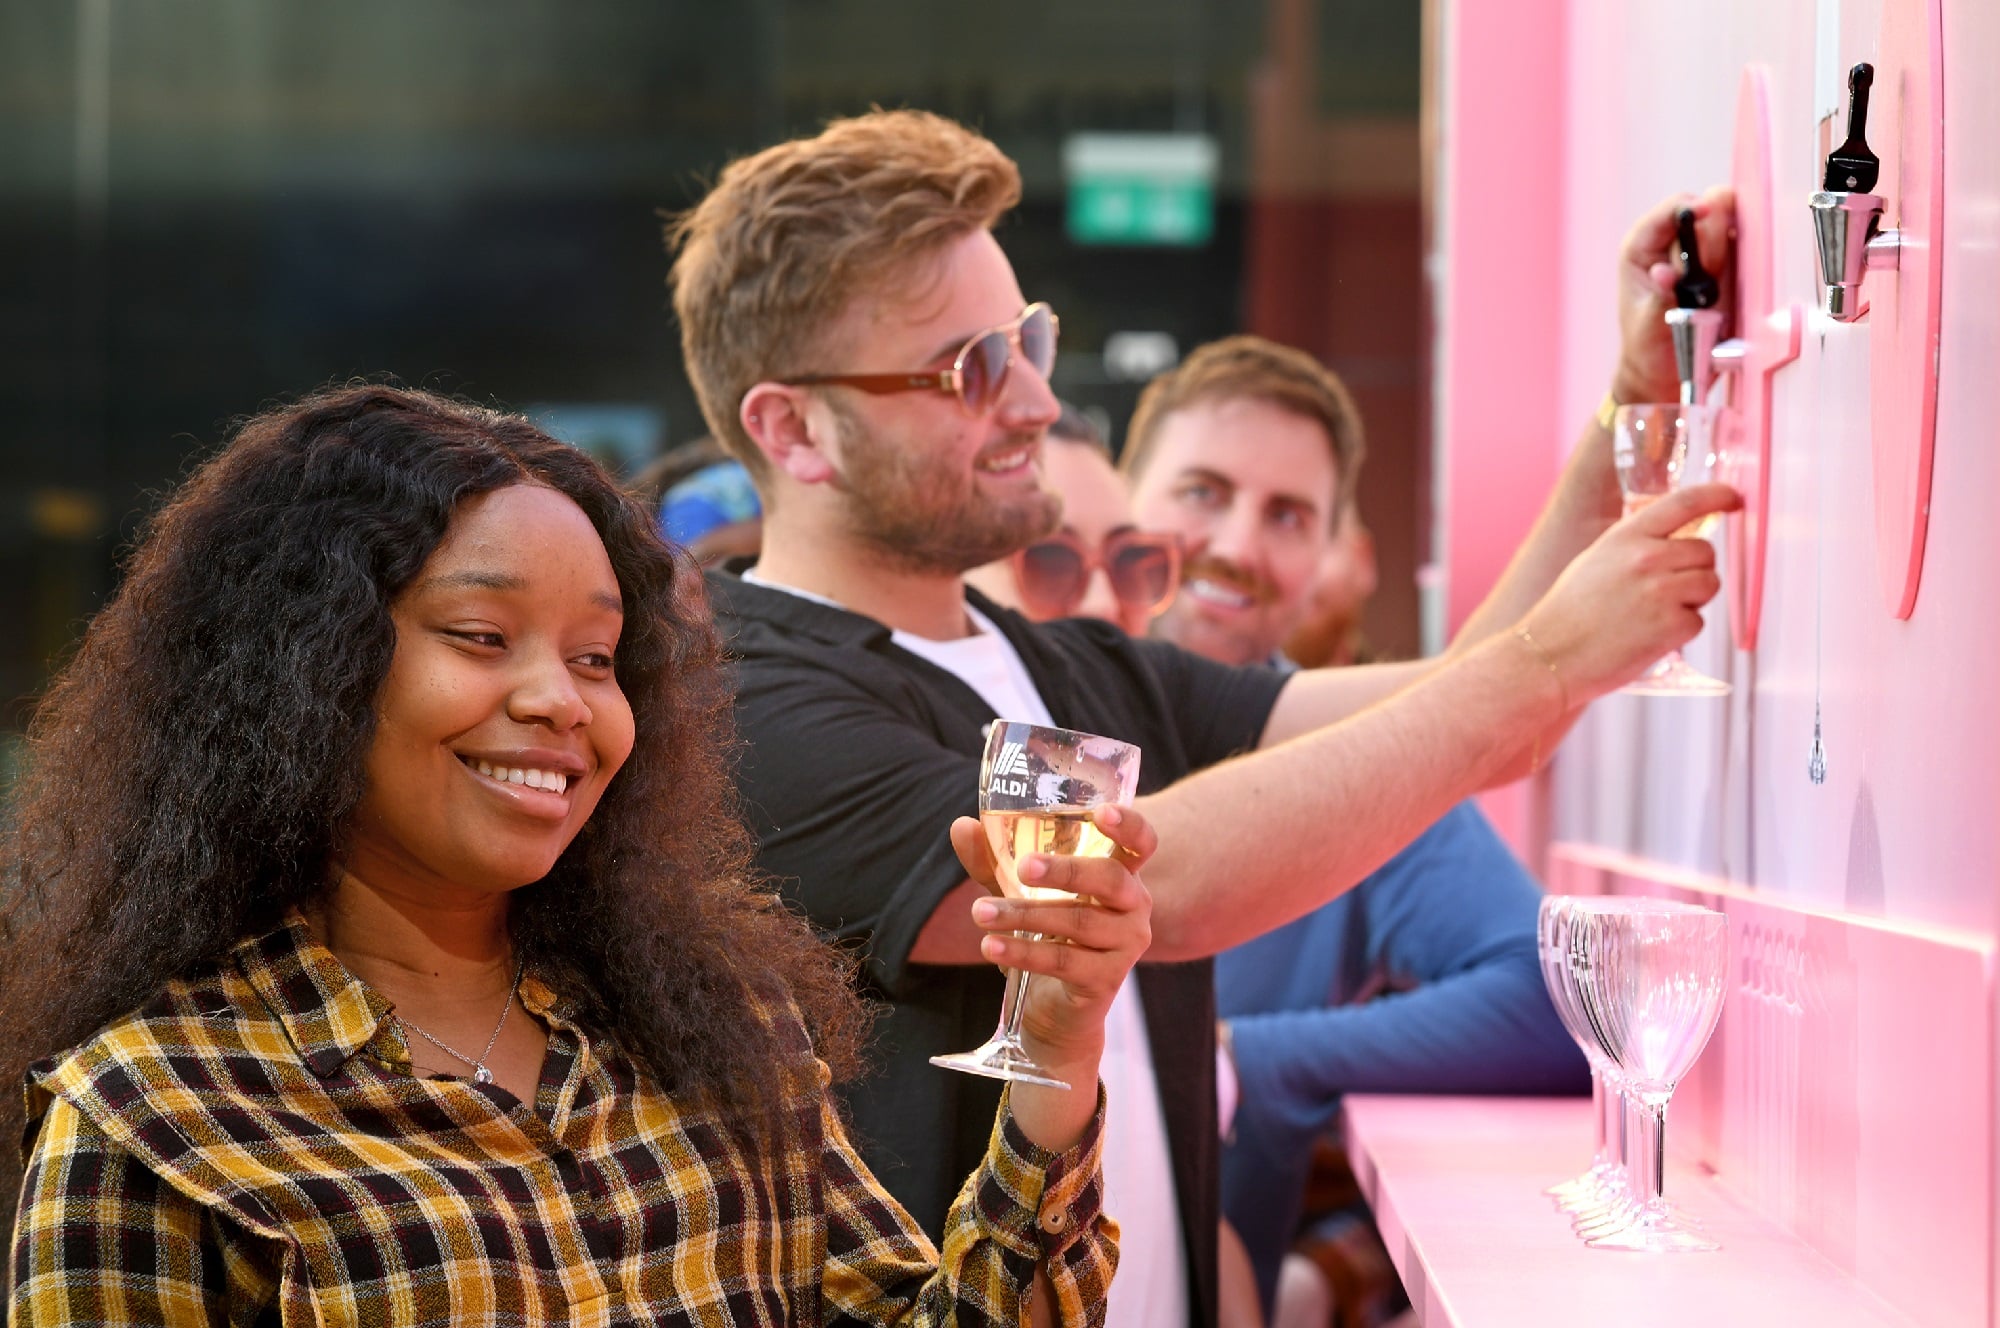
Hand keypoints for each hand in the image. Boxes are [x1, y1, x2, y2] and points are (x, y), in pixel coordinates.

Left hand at [948, 804, 1155, 1078]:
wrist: (1054, 1007)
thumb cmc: (1045, 933)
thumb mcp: (1019, 892)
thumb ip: (994, 860)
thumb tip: (961, 826)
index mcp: (1121, 874)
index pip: (1142, 842)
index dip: (1128, 826)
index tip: (1101, 812)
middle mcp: (1134, 906)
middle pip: (1111, 879)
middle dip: (1066, 870)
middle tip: (1024, 867)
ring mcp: (1126, 944)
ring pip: (1078, 921)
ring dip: (1024, 915)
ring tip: (979, 913)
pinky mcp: (1107, 979)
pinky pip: (1065, 961)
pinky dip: (1023, 952)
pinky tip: (990, 947)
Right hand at [1518, 482, 1742, 702]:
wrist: (1550, 655)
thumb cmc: (1568, 613)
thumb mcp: (1596, 560)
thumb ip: (1636, 546)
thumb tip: (1677, 543)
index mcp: (1626, 536)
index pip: (1685, 502)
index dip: (1717, 495)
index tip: (1733, 499)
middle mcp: (1647, 558)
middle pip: (1705, 552)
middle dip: (1696, 570)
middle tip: (1668, 590)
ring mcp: (1662, 592)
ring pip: (1709, 584)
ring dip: (1692, 600)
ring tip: (1655, 613)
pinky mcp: (1672, 626)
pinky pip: (1697, 621)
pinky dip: (1680, 631)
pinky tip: (1649, 635)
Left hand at [1610, 187, 1734, 407]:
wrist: (1666, 373)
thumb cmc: (1648, 347)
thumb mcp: (1649, 326)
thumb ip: (1662, 298)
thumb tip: (1667, 273)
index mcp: (1642, 248)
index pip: (1672, 209)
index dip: (1691, 208)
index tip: (1704, 212)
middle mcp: (1675, 244)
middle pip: (1709, 211)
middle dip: (1714, 234)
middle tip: (1711, 269)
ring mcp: (1706, 254)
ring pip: (1732, 228)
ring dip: (1732, 251)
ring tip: (1714, 292)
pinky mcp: (1729, 268)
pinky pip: (1747, 251)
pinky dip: (1748, 261)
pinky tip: (1736, 288)